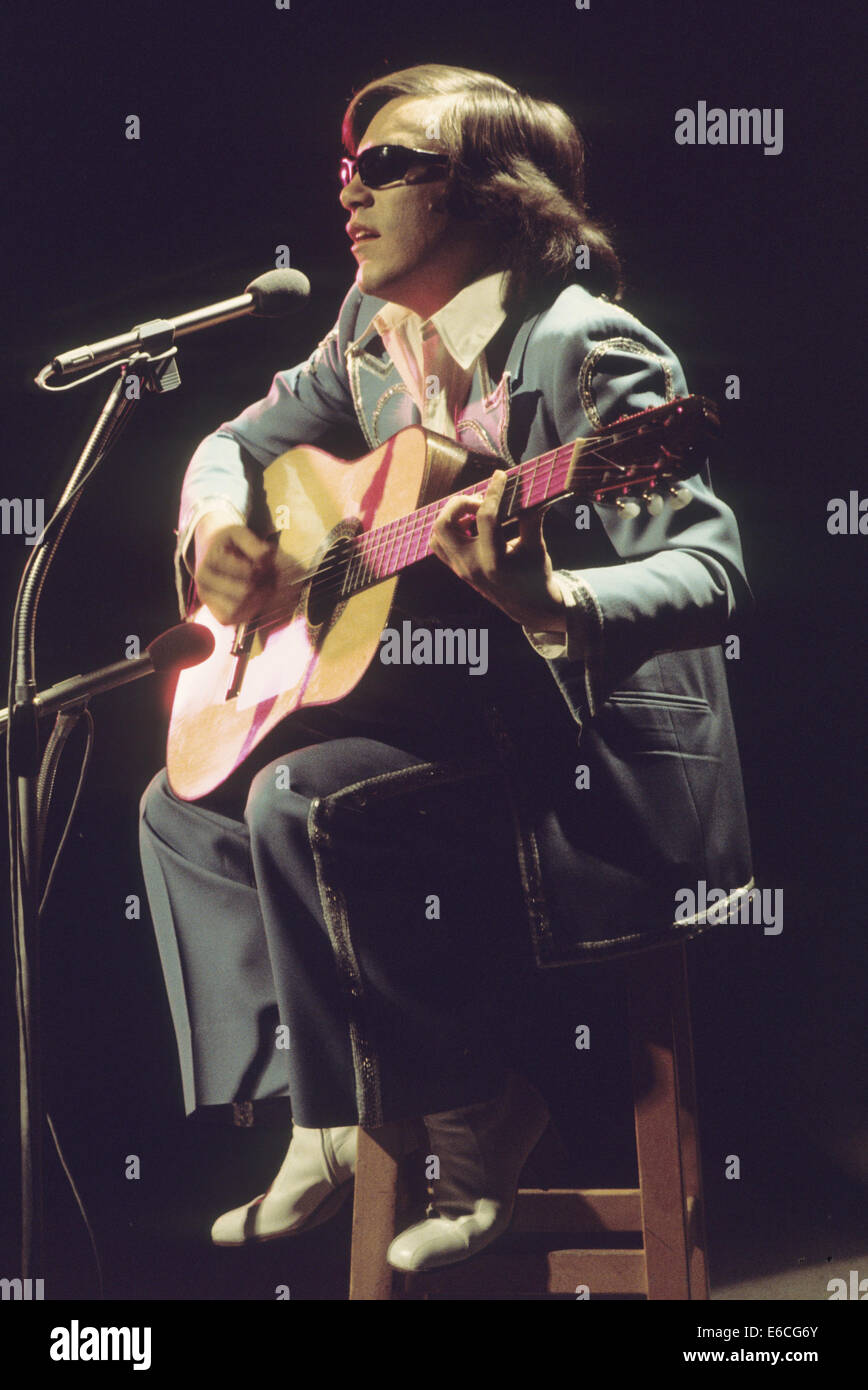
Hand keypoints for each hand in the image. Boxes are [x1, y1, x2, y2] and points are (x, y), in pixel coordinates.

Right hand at [193, 517, 275, 624]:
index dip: (265, 566)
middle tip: (271, 572)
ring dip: (262, 597)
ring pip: (243, 609)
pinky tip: (259, 595)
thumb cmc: (229, 544)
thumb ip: (255, 544)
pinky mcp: (220, 616)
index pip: (249, 573)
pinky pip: (241, 619)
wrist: (210, 553)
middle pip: (246, 593)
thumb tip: (266, 559)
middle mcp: (203, 585)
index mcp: (209, 563)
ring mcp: (209, 603)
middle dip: (265, 583)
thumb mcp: (240, 533)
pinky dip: (255, 608)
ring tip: (266, 583)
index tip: (266, 559)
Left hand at [429, 470, 566, 631]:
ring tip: (474, 512)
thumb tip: (530, 490)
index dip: (494, 491)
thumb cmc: (536, 574)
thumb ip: (531, 518)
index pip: (486, 517)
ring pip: (437, 534)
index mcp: (494, 561)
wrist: (528, 605)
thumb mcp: (536, 546)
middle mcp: (471, 566)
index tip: (501, 475)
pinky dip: (448, 529)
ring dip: (452, 516)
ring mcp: (460, 569)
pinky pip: (439, 544)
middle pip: (445, 525)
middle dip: (461, 503)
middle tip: (482, 501)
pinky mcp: (456, 569)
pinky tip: (468, 524)